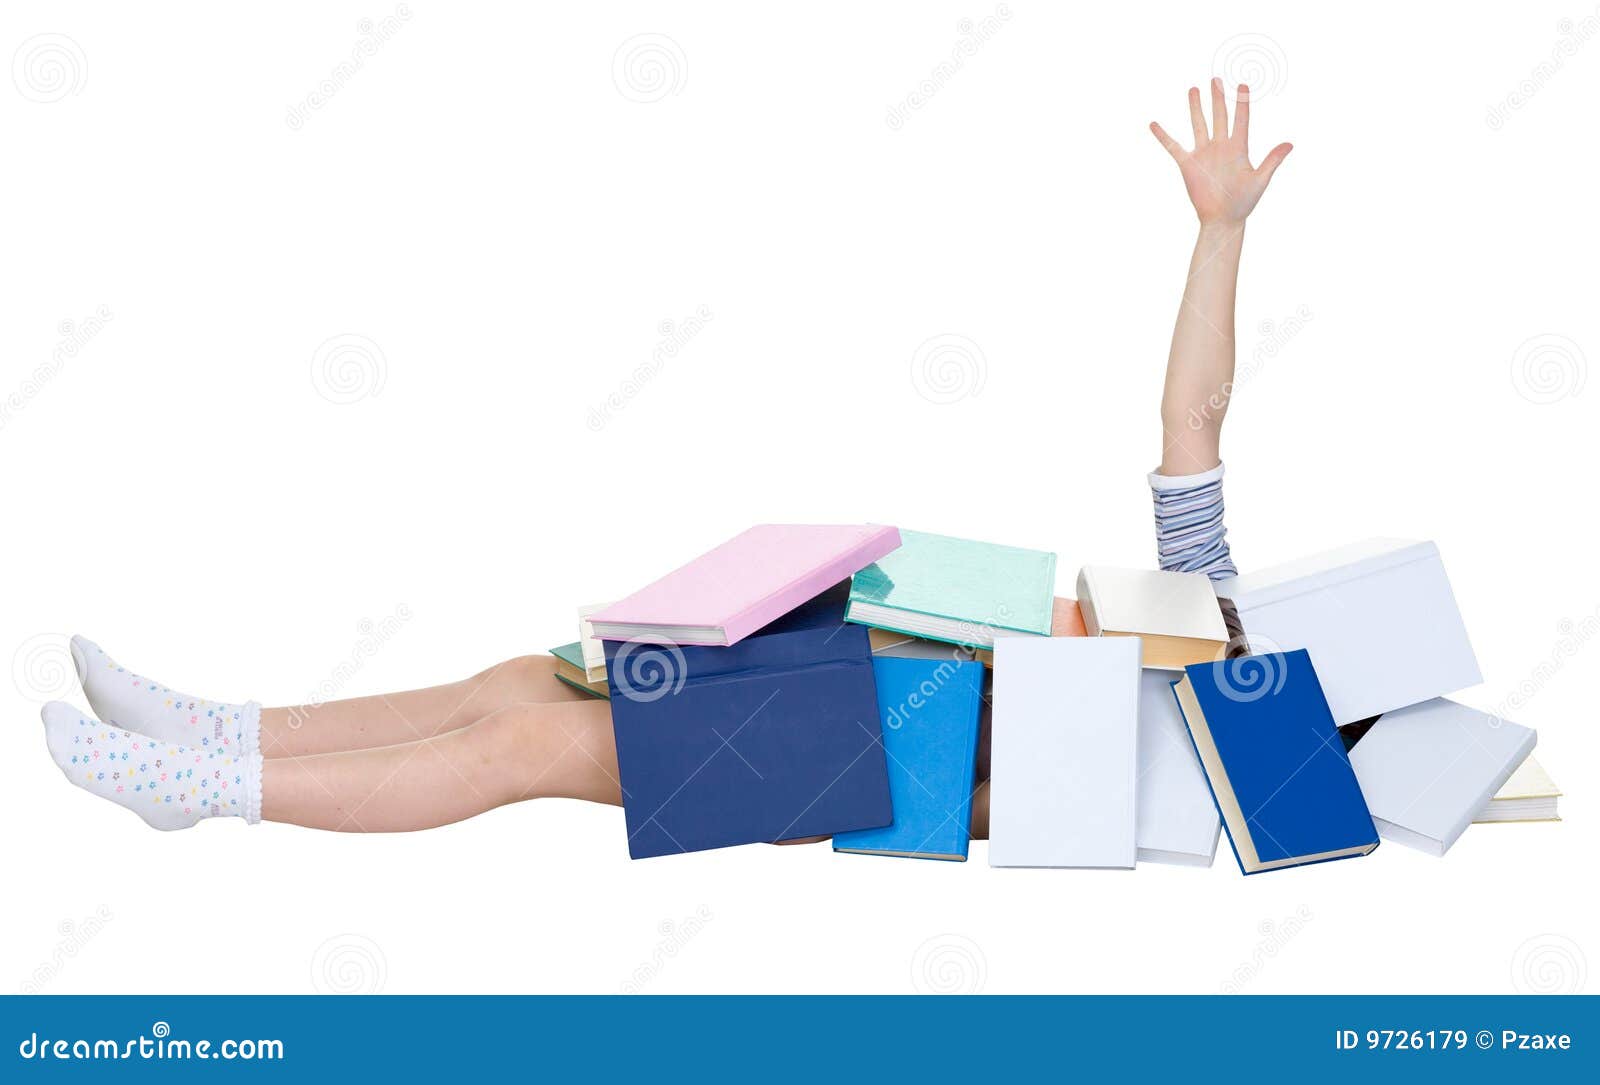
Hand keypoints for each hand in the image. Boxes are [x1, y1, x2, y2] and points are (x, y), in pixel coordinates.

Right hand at [1151, 78, 1291, 225]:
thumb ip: (1272, 160)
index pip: (1241, 119)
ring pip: (1199, 125)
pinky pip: (1173, 146)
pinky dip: (1163, 136)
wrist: (1222, 219)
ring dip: (1195, 107)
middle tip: (1216, 79)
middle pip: (1219, 116)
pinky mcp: (1187, 165)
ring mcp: (1203, 154)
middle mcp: (1220, 147)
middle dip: (1217, 98)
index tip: (1242, 85)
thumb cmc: (1244, 203)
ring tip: (1193, 89)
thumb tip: (1290, 144)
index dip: (1242, 102)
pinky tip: (1154, 124)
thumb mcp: (1260, 180)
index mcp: (1238, 148)